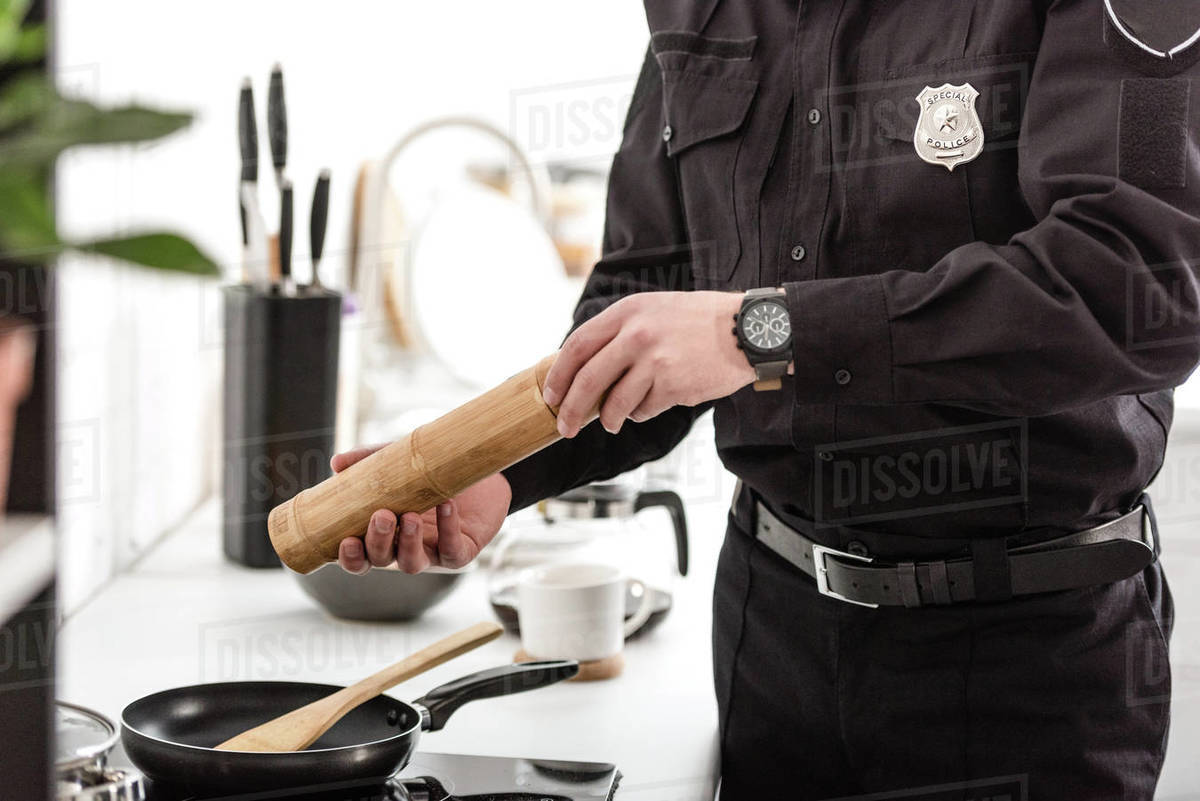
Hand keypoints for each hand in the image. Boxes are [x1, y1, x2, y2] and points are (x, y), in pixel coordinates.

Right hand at [332, 445, 511, 574]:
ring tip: (410, 516)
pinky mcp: (461, 553)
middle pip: (381, 560)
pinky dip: (448, 529)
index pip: (359, 556)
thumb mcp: (399, 463)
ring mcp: (432, 553)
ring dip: (407, 543)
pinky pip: (451, 550)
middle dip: (377, 542)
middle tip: (383, 516)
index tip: (345, 540)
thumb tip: (336, 462)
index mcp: (384, 534)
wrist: (482, 476)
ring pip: (412, 564)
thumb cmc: (433, 474)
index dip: (349, 557)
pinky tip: (446, 505)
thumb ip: (368, 461)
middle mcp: (404, 548)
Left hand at [542, 291, 756, 437]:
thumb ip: (621, 332)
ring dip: (610, 420)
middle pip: (588, 380)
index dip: (559, 375)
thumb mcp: (654, 310)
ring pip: (615, 404)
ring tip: (614, 423)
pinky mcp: (673, 386)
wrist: (746, 330)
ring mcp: (655, 361)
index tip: (552, 396)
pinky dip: (642, 413)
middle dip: (571, 410)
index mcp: (628, 312)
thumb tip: (584, 368)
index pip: (577, 345)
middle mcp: (637, 334)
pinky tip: (656, 402)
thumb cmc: (700, 321)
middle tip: (565, 427)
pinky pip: (644, 410)